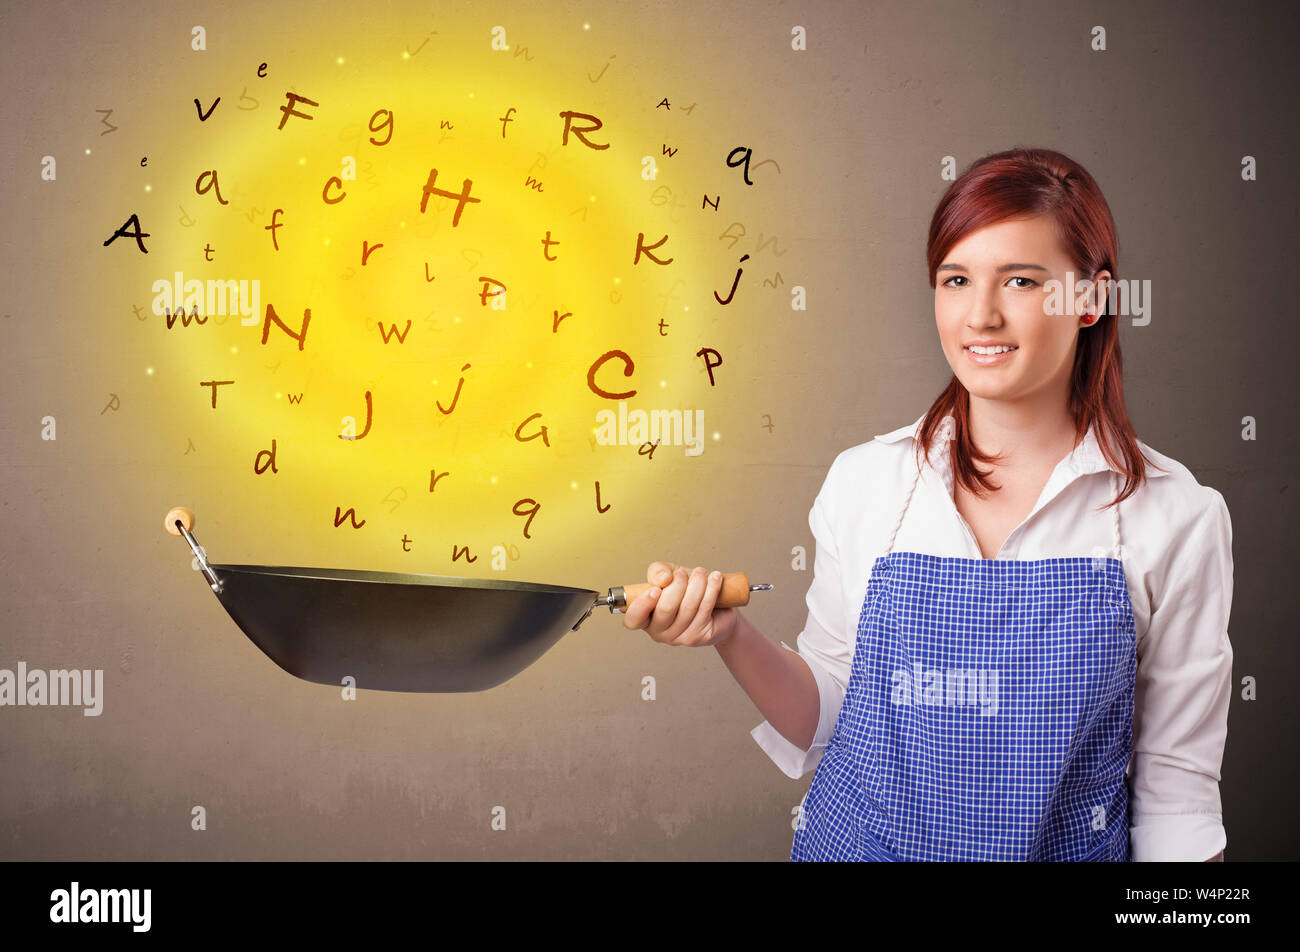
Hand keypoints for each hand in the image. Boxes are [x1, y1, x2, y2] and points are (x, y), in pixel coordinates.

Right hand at [621, 562, 739, 646]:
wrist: (716, 604)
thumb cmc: (687, 590)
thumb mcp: (669, 574)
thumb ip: (658, 571)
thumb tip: (662, 578)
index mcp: (644, 617)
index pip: (633, 619)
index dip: (642, 605)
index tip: (655, 589)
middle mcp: (657, 631)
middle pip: (665, 609)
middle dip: (678, 584)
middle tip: (684, 573)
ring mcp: (677, 637)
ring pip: (687, 608)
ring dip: (698, 584)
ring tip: (701, 573)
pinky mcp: (696, 637)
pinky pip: (704, 610)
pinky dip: (711, 590)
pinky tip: (715, 579)